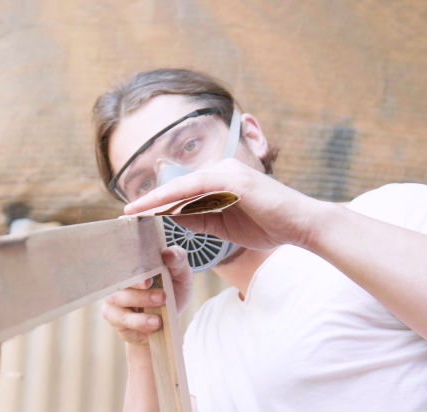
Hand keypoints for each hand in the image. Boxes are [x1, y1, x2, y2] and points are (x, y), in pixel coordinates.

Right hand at [102, 246, 192, 345]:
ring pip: (117, 297)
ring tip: (159, 313)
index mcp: (134, 263)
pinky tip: (153, 323)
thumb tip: (167, 253)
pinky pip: (119, 318)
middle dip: (138, 285)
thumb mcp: (181, 275)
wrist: (170, 323)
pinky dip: (138, 321)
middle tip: (161, 295)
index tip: (149, 276)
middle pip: (119, 277)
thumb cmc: (173, 293)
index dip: (134, 262)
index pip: (126, 255)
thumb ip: (178, 260)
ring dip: (140, 303)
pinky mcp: (113, 315)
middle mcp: (120, 277)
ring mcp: (114, 296)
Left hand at [124, 158, 325, 249]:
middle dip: (151, 202)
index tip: (136, 216)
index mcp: (220, 180)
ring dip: (156, 200)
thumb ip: (200, 219)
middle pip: (178, 187)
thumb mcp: (224, 225)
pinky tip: (156, 208)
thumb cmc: (268, 225)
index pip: (183, 193)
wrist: (301, 225)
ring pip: (183, 187)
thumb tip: (172, 218)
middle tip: (125, 214)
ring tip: (133, 212)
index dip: (158, 205)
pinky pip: (196, 188)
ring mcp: (226, 172)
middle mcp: (221, 170)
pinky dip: (174, 198)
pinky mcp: (232, 179)